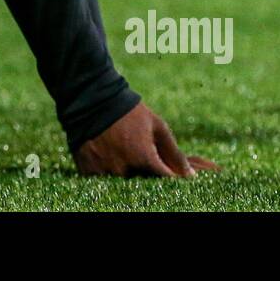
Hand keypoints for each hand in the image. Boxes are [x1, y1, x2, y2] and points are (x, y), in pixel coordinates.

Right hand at [72, 102, 220, 177]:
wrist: (93, 99)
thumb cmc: (131, 112)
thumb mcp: (157, 127)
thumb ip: (175, 154)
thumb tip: (191, 176)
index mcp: (144, 158)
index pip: (164, 179)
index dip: (167, 174)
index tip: (165, 166)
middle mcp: (124, 169)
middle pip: (142, 181)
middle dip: (144, 168)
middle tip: (136, 149)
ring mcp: (104, 171)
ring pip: (122, 180)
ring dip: (125, 169)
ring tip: (121, 148)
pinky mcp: (88, 170)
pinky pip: (102, 178)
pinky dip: (107, 168)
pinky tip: (107, 151)